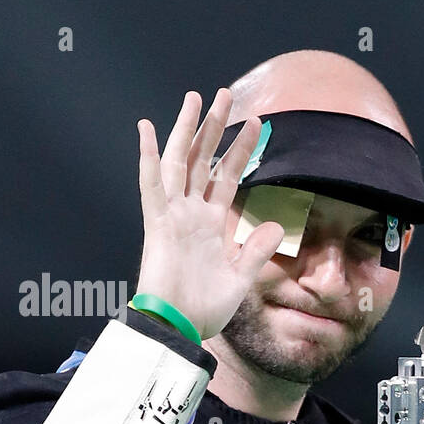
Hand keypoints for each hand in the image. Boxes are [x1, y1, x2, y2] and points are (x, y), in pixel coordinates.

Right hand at [133, 89, 283, 340]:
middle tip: (224, 94)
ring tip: (196, 98)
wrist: (180, 329)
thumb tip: (274, 224)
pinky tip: (149, 130)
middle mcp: (191, 214)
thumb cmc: (205, 309)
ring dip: (187, 130)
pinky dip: (149, 158)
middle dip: (214, 126)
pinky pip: (152, 187)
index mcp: (211, 224)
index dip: (241, 149)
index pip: (227, 176)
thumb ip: (256, 250)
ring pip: (180, 163)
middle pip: (203, 159)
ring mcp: (173, 217)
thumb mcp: (241, 277)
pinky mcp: (157, 226)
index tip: (258, 124)